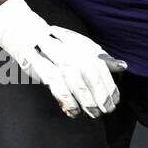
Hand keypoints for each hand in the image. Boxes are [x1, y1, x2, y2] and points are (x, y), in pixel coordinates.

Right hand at [0, 0, 125, 117]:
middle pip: (91, 75)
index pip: (101, 68)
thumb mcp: (81, 47)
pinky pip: (58, 87)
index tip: (115, 100)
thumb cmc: (56, 44)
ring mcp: (56, 57)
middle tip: (106, 110)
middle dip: (101, 95)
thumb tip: (122, 66)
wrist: (25, 34)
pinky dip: (68, 101)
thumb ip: (101, 58)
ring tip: (93, 113)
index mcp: (83, 44)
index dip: (110, 86)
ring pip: (76, 82)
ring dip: (86, 101)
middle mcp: (71, 49)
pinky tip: (74, 111)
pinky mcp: (41, 67)